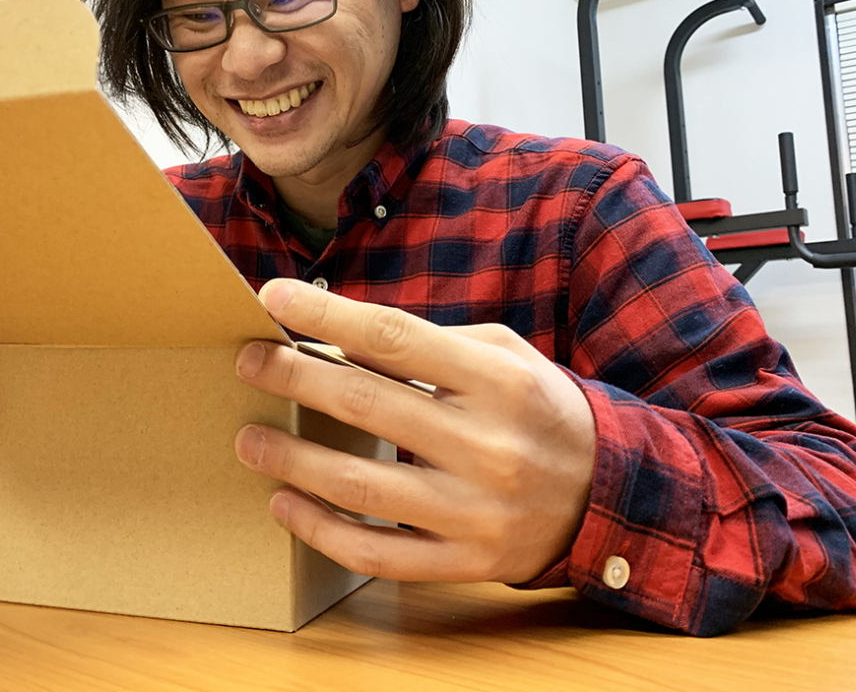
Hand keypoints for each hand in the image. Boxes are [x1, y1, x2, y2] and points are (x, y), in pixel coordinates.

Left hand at [234, 278, 596, 583]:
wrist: (606, 494)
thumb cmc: (539, 410)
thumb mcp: (505, 356)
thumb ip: (430, 345)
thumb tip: (338, 332)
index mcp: (498, 381)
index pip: (394, 337)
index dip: (326, 313)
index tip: (273, 295)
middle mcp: (487, 446)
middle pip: (365, 406)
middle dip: (293, 379)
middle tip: (249, 362)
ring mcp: (474, 511)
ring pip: (360, 486)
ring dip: (291, 460)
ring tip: (249, 439)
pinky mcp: (463, 562)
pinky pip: (376, 554)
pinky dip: (320, 531)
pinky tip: (284, 505)